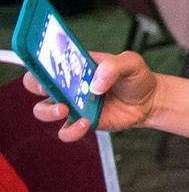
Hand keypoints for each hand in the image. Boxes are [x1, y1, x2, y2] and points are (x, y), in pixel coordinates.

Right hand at [25, 50, 159, 141]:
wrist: (150, 101)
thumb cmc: (135, 77)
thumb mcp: (130, 63)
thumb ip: (113, 67)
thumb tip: (95, 85)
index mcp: (74, 64)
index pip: (46, 60)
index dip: (38, 62)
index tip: (43, 67)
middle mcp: (68, 84)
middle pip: (35, 84)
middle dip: (35, 85)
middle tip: (49, 88)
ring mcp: (73, 105)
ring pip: (44, 110)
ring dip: (48, 111)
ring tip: (65, 109)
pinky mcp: (82, 122)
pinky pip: (66, 131)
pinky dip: (72, 130)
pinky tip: (86, 122)